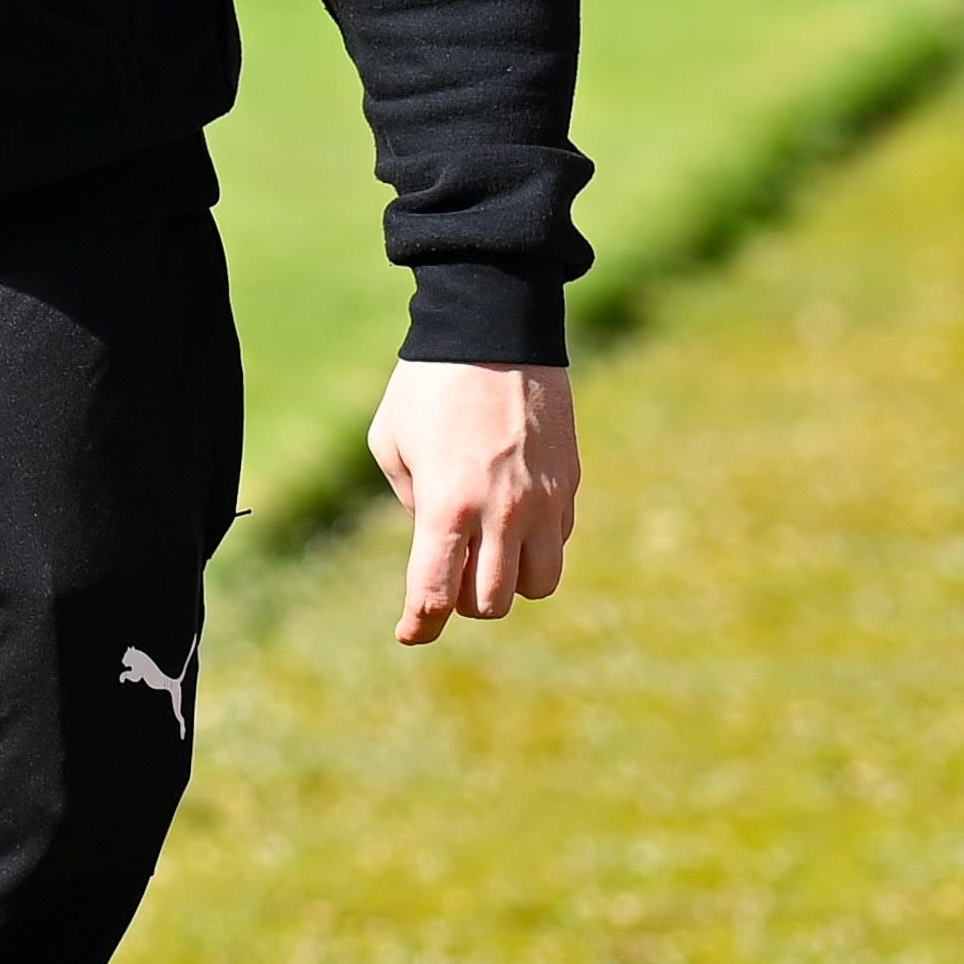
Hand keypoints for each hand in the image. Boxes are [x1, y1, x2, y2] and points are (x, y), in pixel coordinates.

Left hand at [367, 360, 578, 645]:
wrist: (494, 330)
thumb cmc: (428, 384)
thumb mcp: (393, 440)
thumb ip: (412, 500)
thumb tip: (436, 538)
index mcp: (448, 504)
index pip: (435, 592)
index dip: (420, 623)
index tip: (411, 633)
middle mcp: (502, 513)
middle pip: (491, 603)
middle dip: (465, 599)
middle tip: (449, 573)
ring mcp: (544, 502)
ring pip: (537, 585)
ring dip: (508, 580)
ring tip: (485, 549)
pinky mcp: (570, 485)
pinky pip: (558, 542)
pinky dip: (534, 545)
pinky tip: (513, 515)